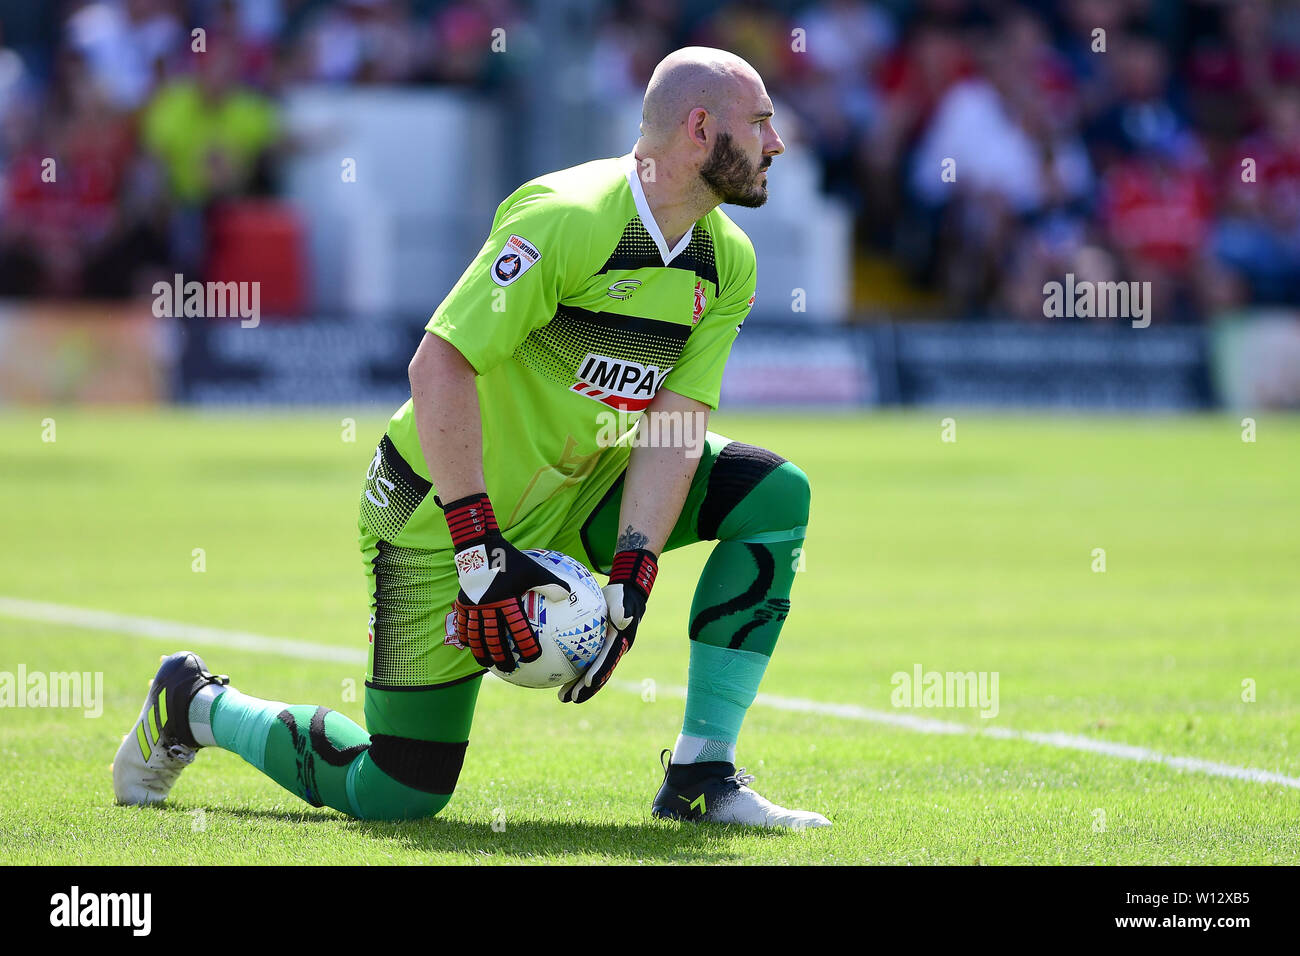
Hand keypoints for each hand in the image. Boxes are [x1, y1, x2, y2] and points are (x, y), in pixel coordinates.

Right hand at [443, 493, 569, 670]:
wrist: (481, 545)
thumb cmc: (510, 559)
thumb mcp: (533, 569)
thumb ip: (551, 583)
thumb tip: (569, 595)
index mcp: (507, 600)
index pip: (517, 628)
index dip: (525, 643)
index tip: (532, 657)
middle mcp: (488, 606)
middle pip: (494, 637)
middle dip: (501, 655)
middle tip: (508, 667)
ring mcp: (473, 605)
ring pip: (476, 634)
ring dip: (481, 650)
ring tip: (486, 663)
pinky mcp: (464, 602)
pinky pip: (463, 622)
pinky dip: (465, 635)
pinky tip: (468, 645)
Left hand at [559, 548, 656, 702]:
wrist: (624, 598)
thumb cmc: (622, 597)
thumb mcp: (624, 599)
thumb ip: (624, 608)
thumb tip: (621, 620)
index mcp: (620, 644)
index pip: (609, 660)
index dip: (601, 672)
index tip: (590, 681)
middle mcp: (612, 653)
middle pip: (599, 674)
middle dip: (587, 688)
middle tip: (572, 699)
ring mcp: (602, 653)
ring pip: (589, 673)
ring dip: (577, 686)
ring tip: (562, 698)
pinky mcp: (593, 649)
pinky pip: (580, 662)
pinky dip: (569, 671)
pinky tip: (554, 678)